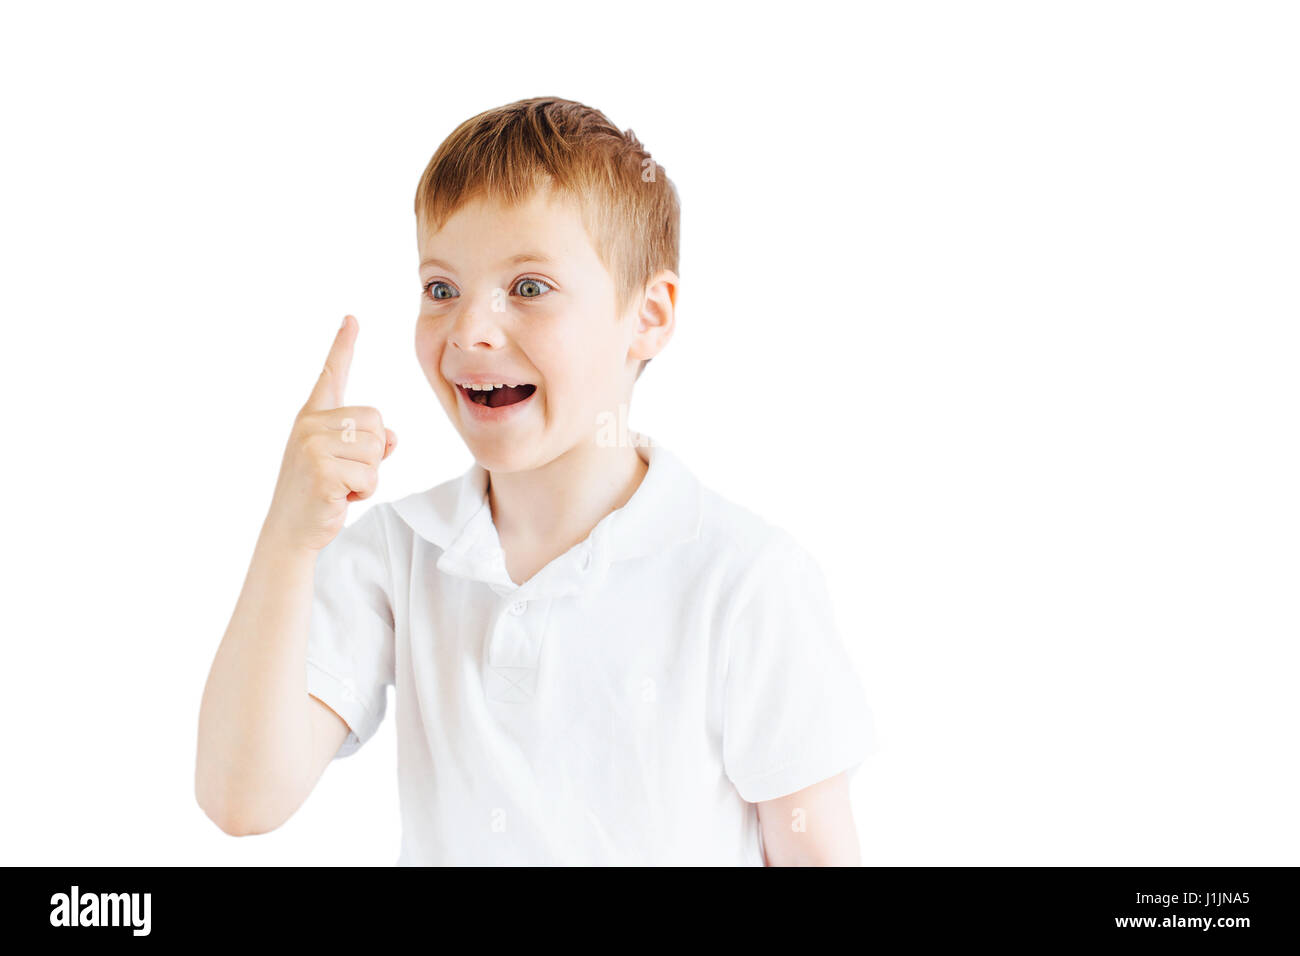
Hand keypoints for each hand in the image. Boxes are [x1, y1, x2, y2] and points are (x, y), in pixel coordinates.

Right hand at [264, 315, 396, 551]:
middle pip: (376, 421)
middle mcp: (310, 424)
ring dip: (368, 476)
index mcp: (313, 416)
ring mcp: (313, 446)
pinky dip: (363, 491)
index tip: (352, 319)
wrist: (292, 529)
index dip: (343, 346)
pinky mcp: (322, 470)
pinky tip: (339, 497)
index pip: (332, 374)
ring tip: (340, 485)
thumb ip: (368, 441)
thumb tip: (390, 436)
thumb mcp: (346, 461)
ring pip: (375, 450)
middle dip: (372, 453)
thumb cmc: (321, 492)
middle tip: (345, 473)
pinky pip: (370, 475)